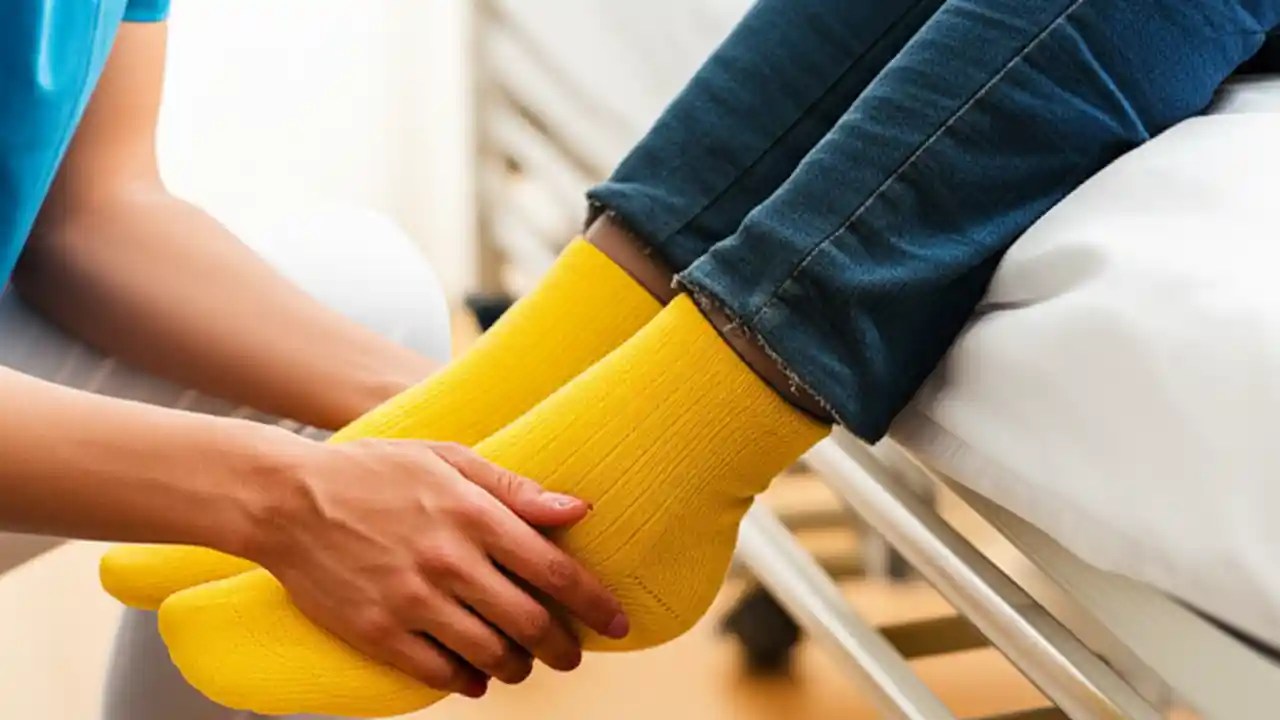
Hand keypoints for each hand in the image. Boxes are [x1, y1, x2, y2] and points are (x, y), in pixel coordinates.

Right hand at [246, 438, 628, 695]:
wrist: (288, 498)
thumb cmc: (375, 472)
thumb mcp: (447, 458)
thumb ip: (514, 489)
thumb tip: (578, 510)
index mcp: (473, 514)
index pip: (555, 570)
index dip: (595, 604)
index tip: (617, 623)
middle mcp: (449, 561)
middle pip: (530, 622)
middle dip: (563, 647)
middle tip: (570, 654)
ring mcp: (412, 600)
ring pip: (491, 656)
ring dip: (518, 667)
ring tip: (521, 663)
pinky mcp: (378, 632)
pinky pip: (439, 674)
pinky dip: (467, 682)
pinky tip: (475, 676)